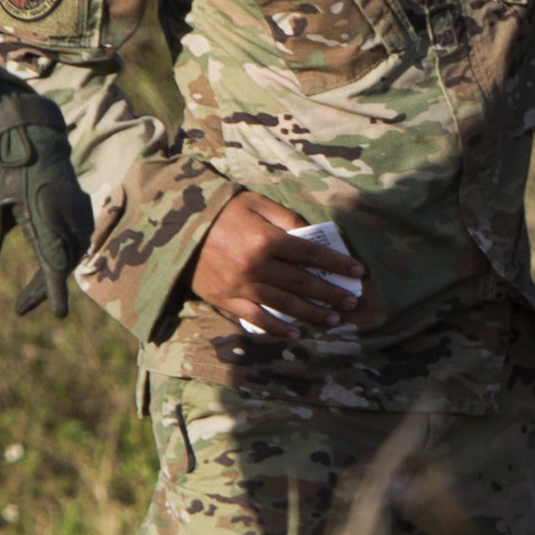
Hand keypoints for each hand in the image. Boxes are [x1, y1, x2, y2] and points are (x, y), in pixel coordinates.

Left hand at [0, 89, 91, 314]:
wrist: (32, 135)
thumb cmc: (8, 168)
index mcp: (46, 218)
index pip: (53, 264)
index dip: (53, 291)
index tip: (57, 314)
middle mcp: (68, 217)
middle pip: (63, 264)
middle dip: (45, 288)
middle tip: (22, 305)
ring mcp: (78, 212)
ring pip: (72, 253)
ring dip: (55, 273)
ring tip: (33, 291)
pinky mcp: (79, 207)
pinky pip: (76, 240)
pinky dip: (63, 256)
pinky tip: (50, 263)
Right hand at [188, 189, 362, 342]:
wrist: (175, 227)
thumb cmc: (219, 210)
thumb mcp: (253, 202)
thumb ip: (284, 217)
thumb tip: (310, 234)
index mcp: (266, 240)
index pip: (311, 255)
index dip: (337, 264)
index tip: (358, 272)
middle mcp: (256, 266)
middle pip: (302, 283)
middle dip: (329, 294)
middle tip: (351, 302)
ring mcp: (241, 286)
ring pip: (284, 304)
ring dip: (311, 313)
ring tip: (333, 320)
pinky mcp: (226, 300)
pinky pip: (256, 318)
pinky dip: (277, 327)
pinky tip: (296, 332)